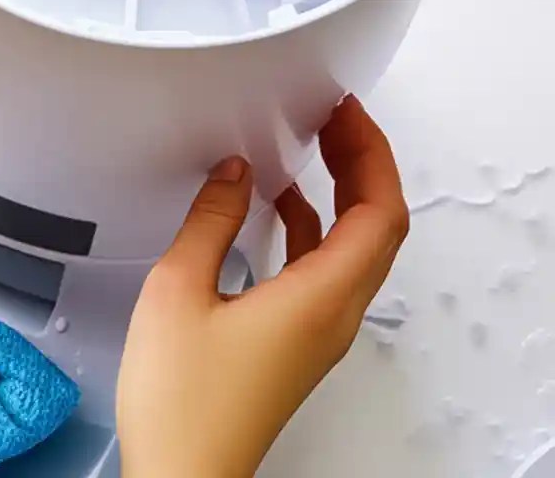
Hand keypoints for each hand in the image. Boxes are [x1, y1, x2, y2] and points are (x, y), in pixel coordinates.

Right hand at [117, 96, 409, 477]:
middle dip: (363, 165)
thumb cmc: (181, 401)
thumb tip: (232, 175)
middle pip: (378, 228)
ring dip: (342, 197)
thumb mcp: (178, 291)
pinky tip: (278, 211)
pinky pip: (326, 273)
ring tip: (310, 153)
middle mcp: (333, 316)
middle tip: (333, 122)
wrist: (183, 472)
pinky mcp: (297, 345)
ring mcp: (319, 333)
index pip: (379, 212)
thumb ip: (209, 222)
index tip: (345, 114)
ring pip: (355, 251)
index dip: (370, 154)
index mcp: (319, 299)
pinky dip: (314, 230)